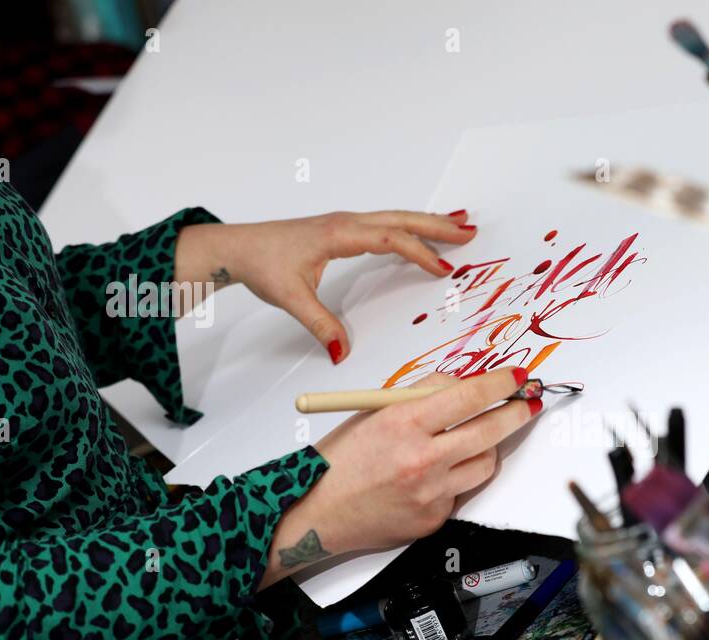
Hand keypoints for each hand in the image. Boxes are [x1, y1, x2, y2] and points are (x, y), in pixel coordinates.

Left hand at [175, 209, 475, 362]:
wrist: (238, 247)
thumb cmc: (262, 263)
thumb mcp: (291, 298)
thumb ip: (321, 325)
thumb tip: (342, 352)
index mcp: (339, 234)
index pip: (390, 239)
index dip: (419, 253)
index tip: (443, 269)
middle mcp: (346, 223)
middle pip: (402, 220)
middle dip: (437, 226)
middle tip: (470, 232)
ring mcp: (345, 223)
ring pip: (396, 218)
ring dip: (427, 221)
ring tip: (458, 224)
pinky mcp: (342, 229)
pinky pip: (385, 223)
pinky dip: (409, 225)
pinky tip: (419, 230)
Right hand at [259, 368, 539, 587]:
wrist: (318, 513)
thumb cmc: (340, 461)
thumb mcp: (373, 413)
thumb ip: (419, 395)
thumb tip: (461, 384)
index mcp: (402, 424)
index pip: (468, 397)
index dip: (500, 384)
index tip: (518, 378)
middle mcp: (420, 459)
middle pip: (490, 431)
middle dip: (516, 413)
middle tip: (527, 404)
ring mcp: (430, 493)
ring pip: (485, 464)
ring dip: (486, 447)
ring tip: (470, 441)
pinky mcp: (434, 519)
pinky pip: (461, 491)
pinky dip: (455, 478)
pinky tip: (432, 476)